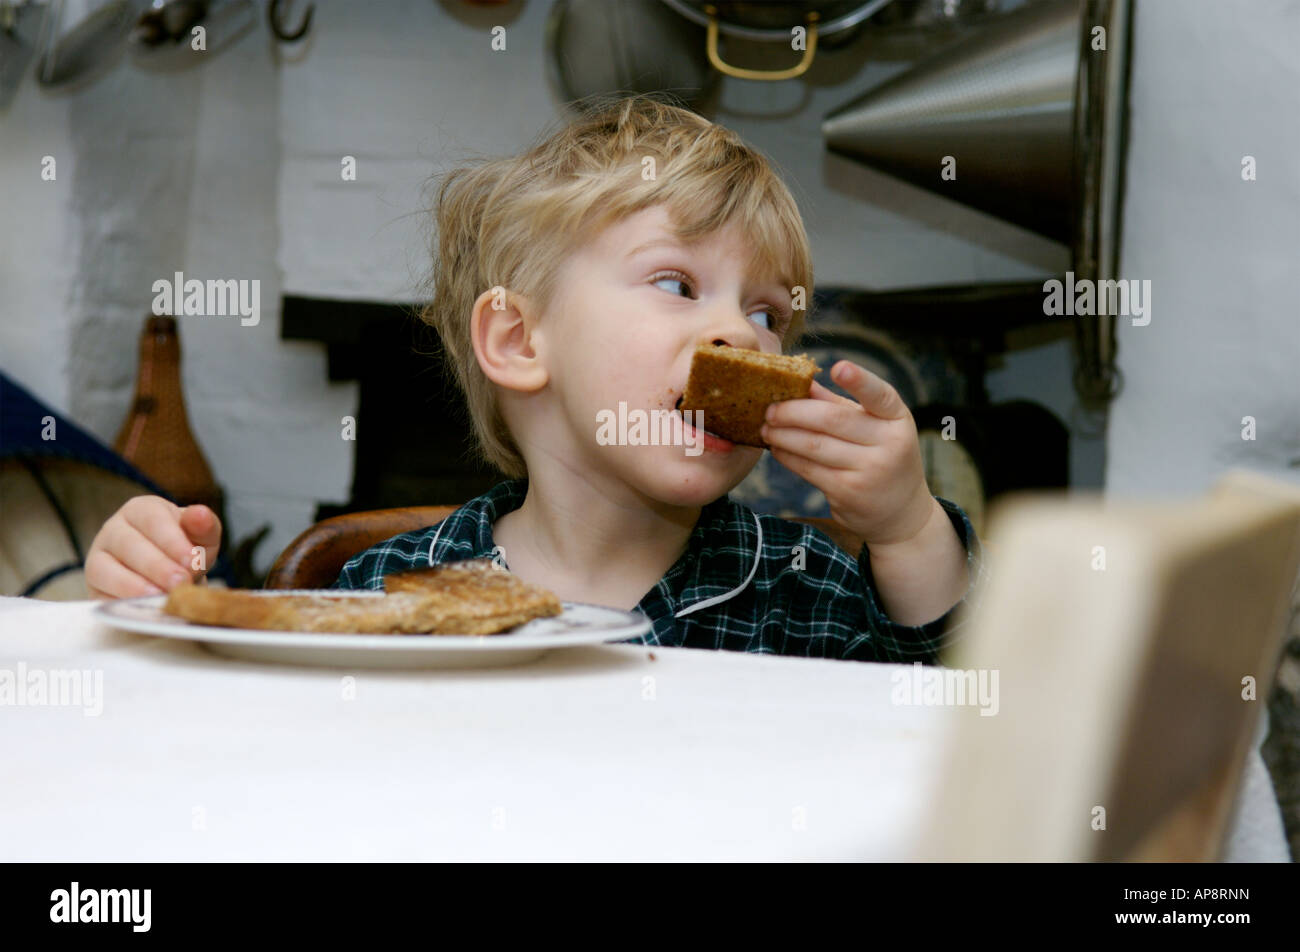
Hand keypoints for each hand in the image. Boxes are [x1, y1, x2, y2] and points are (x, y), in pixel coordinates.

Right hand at [85, 496, 221, 598]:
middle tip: (180, 583)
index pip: (152, 519)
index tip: (192, 561)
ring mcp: (98, 558)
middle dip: (157, 566)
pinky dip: (121, 602)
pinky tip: (143, 607)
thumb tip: (201, 514)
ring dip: (135, 585)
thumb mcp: (202, 538)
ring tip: (161, 596)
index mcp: (141, 510)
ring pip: (105, 569)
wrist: (169, 580)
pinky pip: (99, 594)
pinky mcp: (94, 587)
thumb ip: (205, 527)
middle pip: (128, 544)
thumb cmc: (184, 552)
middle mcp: (114, 530)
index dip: (172, 540)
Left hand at [760, 360, 935, 546]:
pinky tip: (776, 448)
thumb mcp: (874, 428)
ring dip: (782, 434)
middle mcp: (888, 444)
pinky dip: (787, 456)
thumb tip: (801, 380)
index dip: (860, 380)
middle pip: (831, 420)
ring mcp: (869, 470)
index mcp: (897, 419)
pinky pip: (808, 468)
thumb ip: (839, 404)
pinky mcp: (848, 492)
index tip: (838, 367)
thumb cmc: (881, 457)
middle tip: (769, 408)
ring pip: (814, 445)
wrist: (900, 512)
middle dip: (792, 411)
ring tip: (765, 427)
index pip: (880, 395)